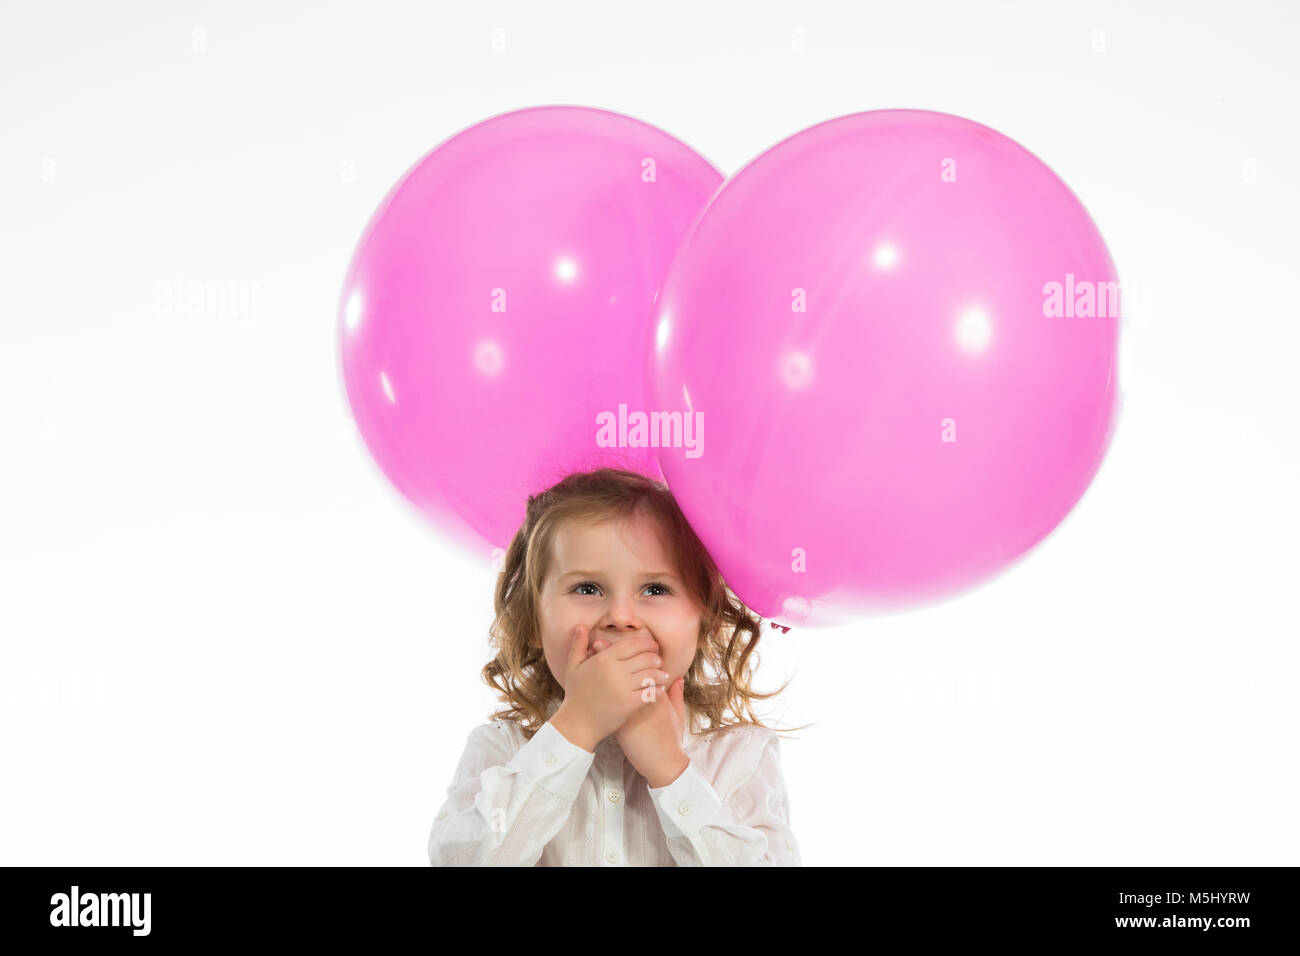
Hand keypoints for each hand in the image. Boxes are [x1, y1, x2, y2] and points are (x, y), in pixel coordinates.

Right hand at [554, 625, 669, 745]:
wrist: (576, 724)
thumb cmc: (575, 695)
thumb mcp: (573, 667)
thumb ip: (578, 645)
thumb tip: (579, 626)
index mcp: (603, 659)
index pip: (632, 644)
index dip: (646, 643)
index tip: (653, 646)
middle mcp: (615, 671)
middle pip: (646, 658)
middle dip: (655, 659)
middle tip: (659, 661)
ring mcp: (623, 688)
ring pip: (651, 675)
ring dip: (660, 674)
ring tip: (662, 675)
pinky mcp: (629, 704)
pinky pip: (650, 693)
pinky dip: (658, 690)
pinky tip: (659, 690)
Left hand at [592, 638, 688, 788]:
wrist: (664, 762)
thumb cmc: (671, 738)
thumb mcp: (677, 714)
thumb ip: (676, 694)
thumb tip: (678, 676)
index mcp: (656, 693)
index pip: (641, 668)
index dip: (628, 655)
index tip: (614, 645)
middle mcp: (641, 698)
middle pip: (624, 674)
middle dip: (610, 660)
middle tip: (596, 645)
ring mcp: (631, 711)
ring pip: (614, 688)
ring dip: (602, 674)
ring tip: (591, 660)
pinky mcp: (622, 724)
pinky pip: (608, 706)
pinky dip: (599, 695)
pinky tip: (589, 687)